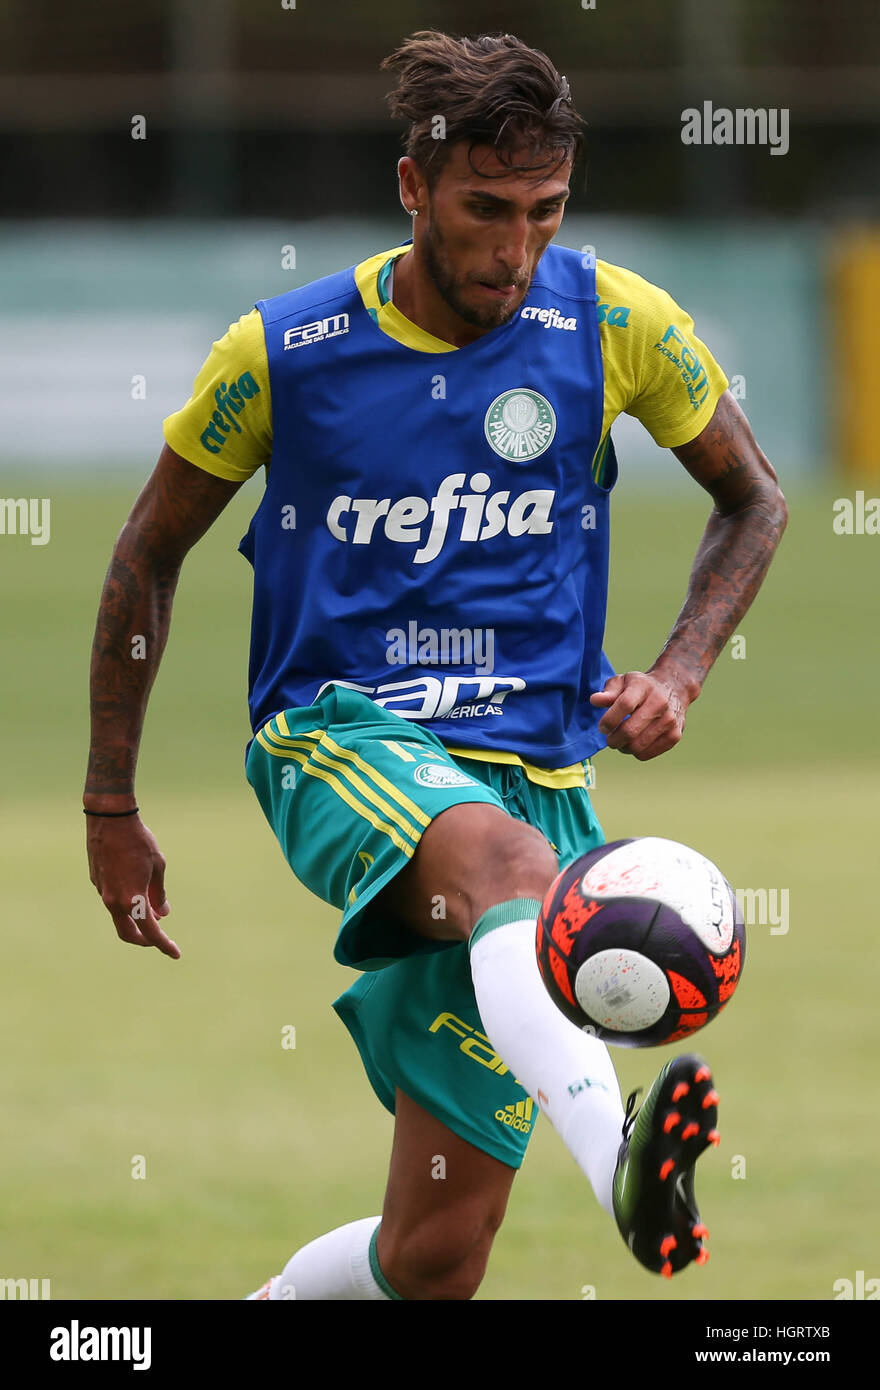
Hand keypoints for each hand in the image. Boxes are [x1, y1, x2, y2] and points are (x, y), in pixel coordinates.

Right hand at [86, 815, 179, 958]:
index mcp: (132, 899)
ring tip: (153, 912)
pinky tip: (137, 890)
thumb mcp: (158, 866)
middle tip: (160, 939)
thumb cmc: (139, 841)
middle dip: (144, 940)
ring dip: (135, 920)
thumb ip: (159, 894)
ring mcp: (102, 892)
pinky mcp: (97, 882)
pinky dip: (126, 904)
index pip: (150, 932)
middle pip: (128, 933)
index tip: (175, 953)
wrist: (109, 820)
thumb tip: (162, 913)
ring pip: (119, 917)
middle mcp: (114, 900)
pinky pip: (113, 900)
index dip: (164, 945)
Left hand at [590, 669, 695, 760]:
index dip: (609, 720)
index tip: (602, 727)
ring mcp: (669, 720)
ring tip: (621, 740)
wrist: (673, 689)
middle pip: (630, 731)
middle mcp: (659, 703)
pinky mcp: (675, 735)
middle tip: (610, 738)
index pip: (625, 705)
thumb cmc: (640, 687)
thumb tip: (595, 700)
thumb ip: (608, 692)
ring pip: (637, 746)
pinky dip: (635, 752)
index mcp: (643, 687)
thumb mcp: (623, 682)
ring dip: (623, 748)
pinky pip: (646, 754)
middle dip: (613, 740)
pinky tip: (635, 743)